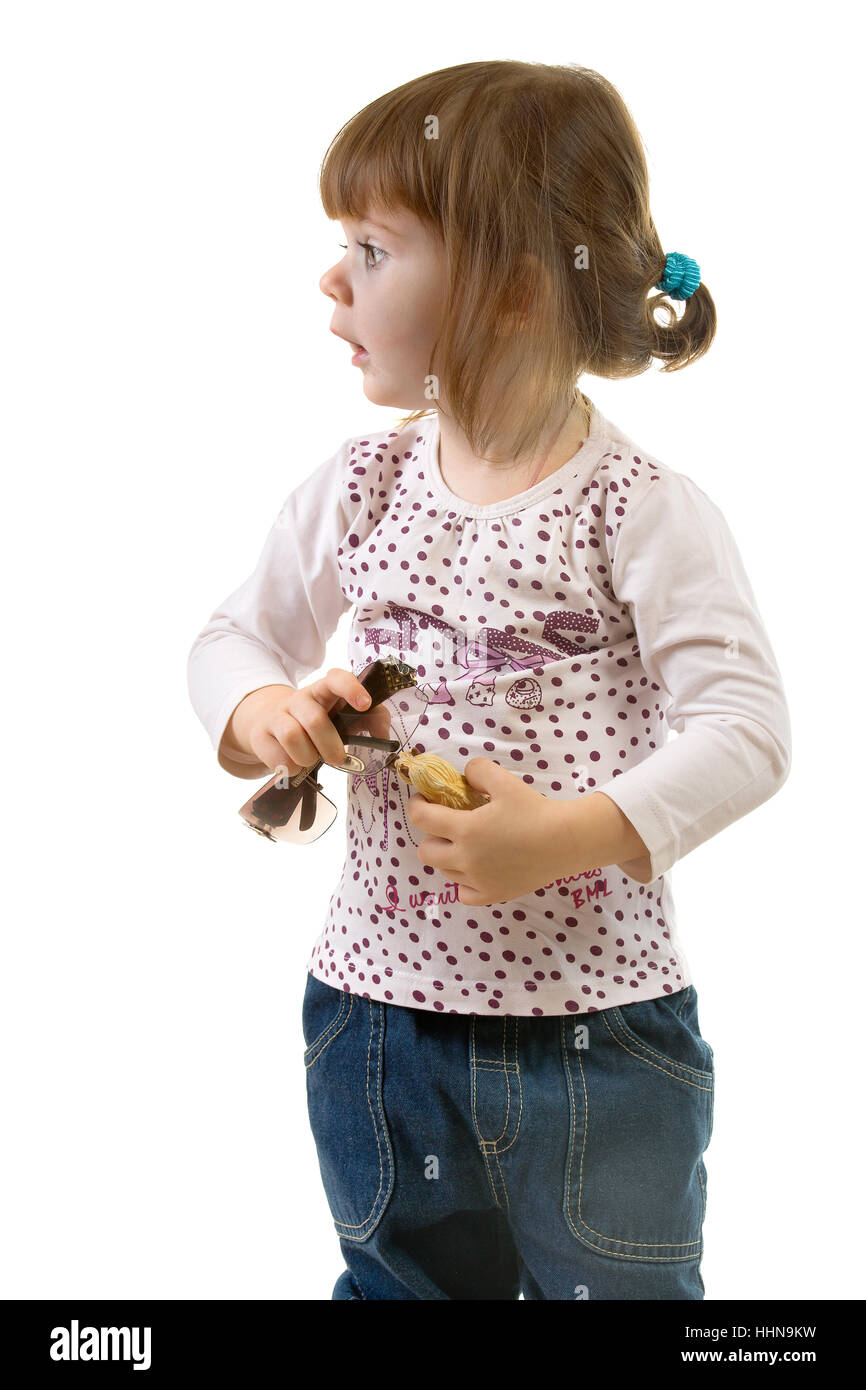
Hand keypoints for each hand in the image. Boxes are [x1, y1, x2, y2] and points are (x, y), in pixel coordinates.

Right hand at [226, 669, 391, 774]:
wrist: (269, 725)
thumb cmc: (315, 722)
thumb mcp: (342, 718)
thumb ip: (370, 721)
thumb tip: (383, 734)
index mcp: (324, 690)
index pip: (336, 679)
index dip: (351, 688)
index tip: (365, 703)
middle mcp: (300, 698)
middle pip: (315, 720)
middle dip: (330, 746)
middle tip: (338, 758)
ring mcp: (278, 715)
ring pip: (293, 738)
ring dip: (308, 758)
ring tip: (311, 760)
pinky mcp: (260, 735)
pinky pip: (279, 758)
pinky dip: (291, 768)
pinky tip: (293, 764)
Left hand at [406, 757, 574, 905]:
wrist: (565, 841)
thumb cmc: (535, 810)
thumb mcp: (504, 780)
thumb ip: (477, 771)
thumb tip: (463, 776)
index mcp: (466, 830)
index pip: (420, 819)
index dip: (416, 805)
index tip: (423, 799)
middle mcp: (466, 859)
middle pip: (425, 851)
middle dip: (431, 834)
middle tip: (448, 824)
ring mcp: (478, 881)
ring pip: (443, 871)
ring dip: (447, 855)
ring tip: (467, 843)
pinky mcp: (493, 895)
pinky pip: (463, 893)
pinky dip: (463, 881)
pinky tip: (476, 868)